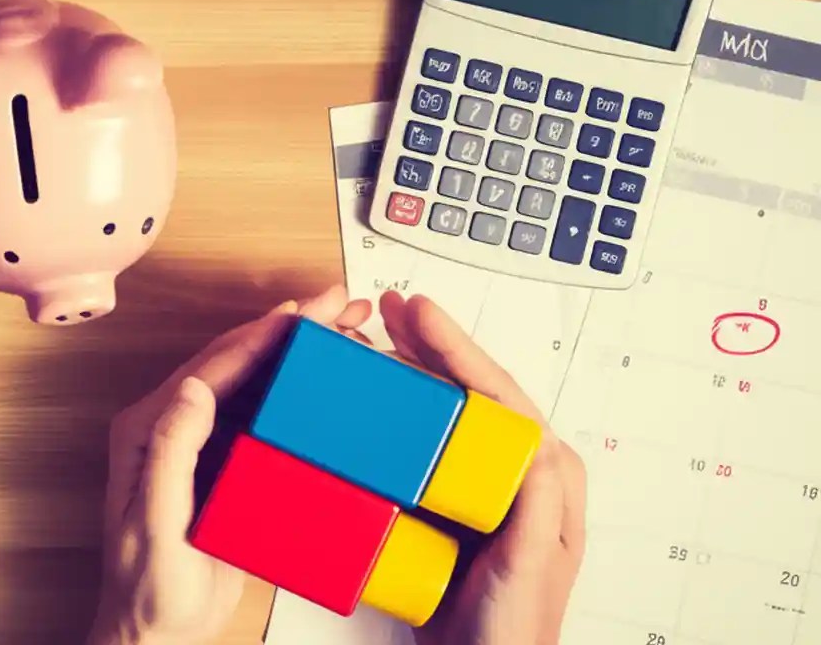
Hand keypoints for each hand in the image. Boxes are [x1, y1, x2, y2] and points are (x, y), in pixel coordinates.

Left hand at [87, 285, 371, 644]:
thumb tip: (194, 387)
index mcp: (148, 430)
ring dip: (295, 353)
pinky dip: (295, 392)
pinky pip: (262, 415)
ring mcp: (201, 444)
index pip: (211, 368)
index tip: (301, 311)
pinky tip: (324, 382)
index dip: (260, 334)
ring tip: (341, 329)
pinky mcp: (225, 464)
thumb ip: (171, 453)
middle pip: (237, 362)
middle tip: (337, 306)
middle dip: (288, 329)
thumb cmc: (147, 590)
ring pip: (253, 382)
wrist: (157, 634)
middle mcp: (173, 427)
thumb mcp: (157, 524)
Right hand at [378, 291, 586, 644]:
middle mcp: (517, 471)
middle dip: (432, 344)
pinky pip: (422, 447)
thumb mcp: (532, 560)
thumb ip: (538, 498)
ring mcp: (480, 486)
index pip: (500, 393)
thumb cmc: (514, 627)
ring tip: (381, 336)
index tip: (420, 313)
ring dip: (413, 369)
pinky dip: (398, 414)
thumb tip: (529, 435)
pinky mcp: (449, 505)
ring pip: (444, 411)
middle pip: (471, 389)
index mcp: (548, 474)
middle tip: (392, 309)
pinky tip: (375, 401)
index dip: (458, 347)